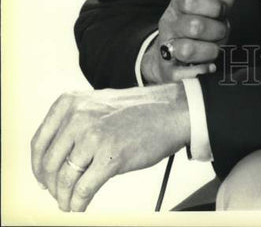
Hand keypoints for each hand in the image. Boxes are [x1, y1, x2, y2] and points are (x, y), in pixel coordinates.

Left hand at [31, 83, 189, 211]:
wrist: (172, 110)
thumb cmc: (139, 110)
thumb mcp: (98, 105)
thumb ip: (75, 123)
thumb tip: (55, 158)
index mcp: (71, 103)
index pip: (39, 142)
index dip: (38, 167)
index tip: (43, 179)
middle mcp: (78, 117)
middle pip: (49, 164)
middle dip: (52, 186)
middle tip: (59, 194)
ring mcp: (94, 136)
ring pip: (64, 179)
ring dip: (64, 198)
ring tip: (70, 204)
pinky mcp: (110, 156)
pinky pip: (83, 190)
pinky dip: (78, 204)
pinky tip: (81, 207)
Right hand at [141, 0, 235, 83]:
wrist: (167, 56)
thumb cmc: (194, 31)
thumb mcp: (208, 12)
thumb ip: (221, 1)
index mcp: (177, 5)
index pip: (191, 1)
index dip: (213, 6)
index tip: (221, 11)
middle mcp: (169, 24)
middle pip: (194, 26)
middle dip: (216, 31)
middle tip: (221, 33)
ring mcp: (165, 47)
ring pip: (187, 50)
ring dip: (209, 51)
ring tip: (213, 49)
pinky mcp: (167, 70)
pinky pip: (183, 72)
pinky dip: (201, 70)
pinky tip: (207, 65)